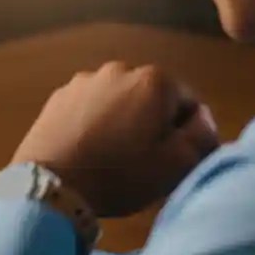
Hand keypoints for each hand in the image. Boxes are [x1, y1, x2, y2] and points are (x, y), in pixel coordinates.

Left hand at [11, 62, 218, 217]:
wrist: (50, 186)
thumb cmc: (119, 176)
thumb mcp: (176, 165)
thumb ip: (202, 136)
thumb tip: (203, 119)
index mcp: (156, 80)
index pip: (189, 104)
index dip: (187, 135)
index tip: (172, 161)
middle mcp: (120, 69)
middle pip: (152, 100)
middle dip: (152, 125)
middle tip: (142, 162)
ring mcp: (84, 81)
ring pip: (119, 102)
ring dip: (122, 123)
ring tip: (112, 158)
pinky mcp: (58, 97)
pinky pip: (90, 109)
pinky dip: (95, 124)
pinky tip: (88, 151)